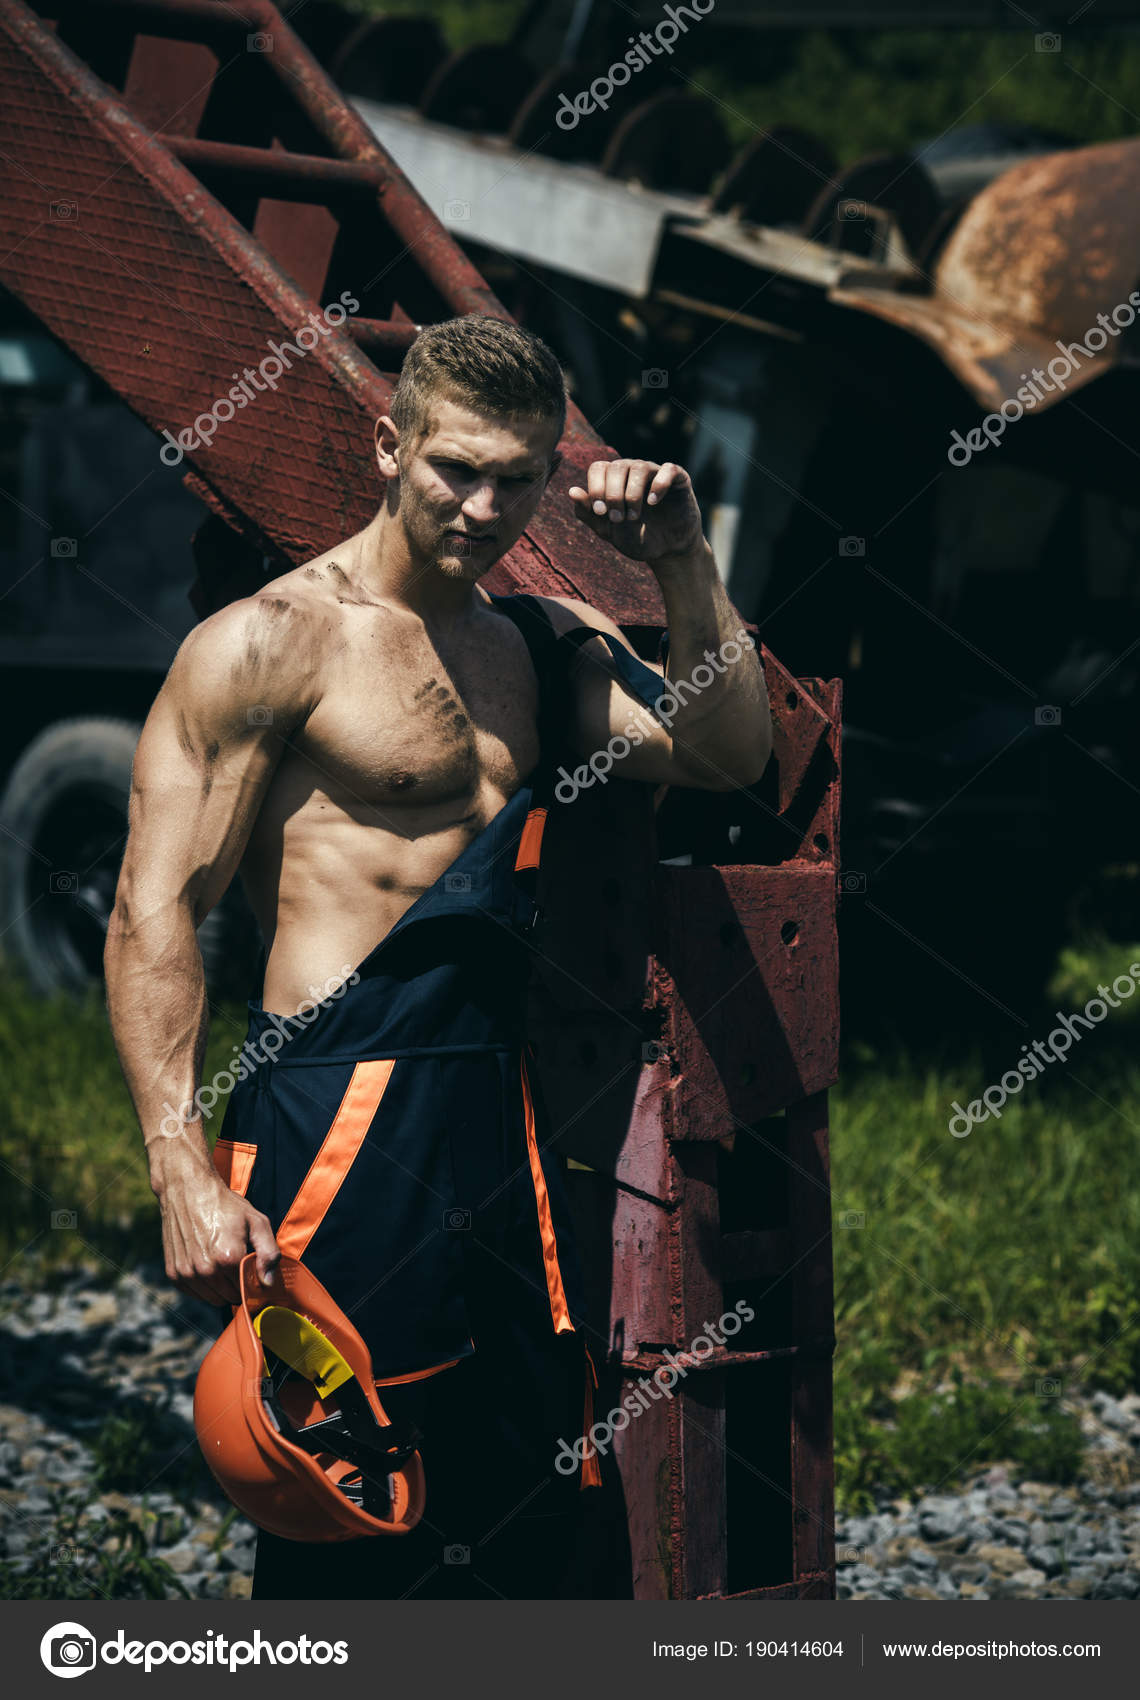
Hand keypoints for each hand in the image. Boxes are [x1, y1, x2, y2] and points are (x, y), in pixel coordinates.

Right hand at [156, 1163, 280, 1306]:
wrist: (188, 1190)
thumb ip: (268, 1253)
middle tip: (237, 1265)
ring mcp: (187, 1273)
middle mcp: (205, 1270)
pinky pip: (195, 1293)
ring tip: (222, 1263)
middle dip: (237, 1286)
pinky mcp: (173, 1273)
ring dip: (220, 1288)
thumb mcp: (256, 1221)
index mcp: (228, 1258)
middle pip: (230, 1297)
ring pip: (213, 1299)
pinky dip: (203, 1286)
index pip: (247, 1289)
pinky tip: (207, 1265)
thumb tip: (268, 1282)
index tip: (252, 1271)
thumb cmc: (224, 1205)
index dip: (252, 1282)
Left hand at [568, 459, 703, 566]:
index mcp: (613, 480)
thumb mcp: (608, 531)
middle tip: (618, 518)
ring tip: (634, 516)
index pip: (598, 468)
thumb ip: (589, 513)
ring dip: (632, 493)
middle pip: (616, 466)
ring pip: (639, 467)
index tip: (601, 512)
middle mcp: (633, 471)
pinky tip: (653, 503)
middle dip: (613, 494)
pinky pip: (668, 470)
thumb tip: (572, 491)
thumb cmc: (636, 538)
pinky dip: (659, 485)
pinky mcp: (678, 480)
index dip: (596, 488)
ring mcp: (656, 473)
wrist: (667, 550)